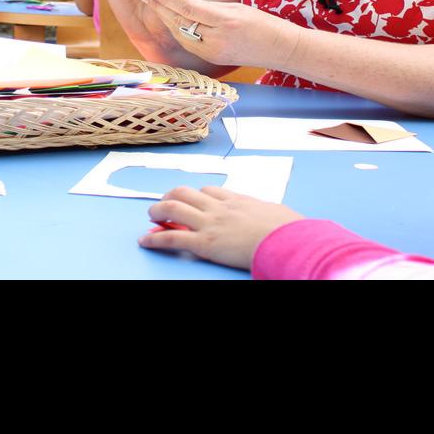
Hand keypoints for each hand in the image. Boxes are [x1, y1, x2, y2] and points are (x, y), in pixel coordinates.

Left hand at [138, 186, 305, 270]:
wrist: (286, 240)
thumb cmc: (288, 230)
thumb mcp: (277, 212)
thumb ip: (266, 212)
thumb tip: (271, 216)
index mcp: (238, 200)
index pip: (210, 190)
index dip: (197, 195)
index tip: (192, 201)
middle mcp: (219, 208)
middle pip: (185, 193)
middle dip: (170, 197)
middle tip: (164, 205)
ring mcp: (210, 223)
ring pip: (172, 208)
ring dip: (157, 211)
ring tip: (151, 217)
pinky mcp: (204, 243)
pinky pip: (172, 237)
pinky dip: (154, 239)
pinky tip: (144, 240)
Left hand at [141, 0, 299, 67]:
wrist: (280, 49)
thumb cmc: (261, 23)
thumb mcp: (235, 8)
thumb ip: (209, 7)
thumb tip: (184, 2)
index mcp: (225, 22)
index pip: (188, 9)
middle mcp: (216, 40)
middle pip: (180, 23)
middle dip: (160, 8)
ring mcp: (213, 53)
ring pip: (180, 34)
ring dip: (165, 19)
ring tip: (152, 4)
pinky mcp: (211, 60)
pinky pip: (188, 43)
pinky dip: (177, 30)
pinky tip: (169, 19)